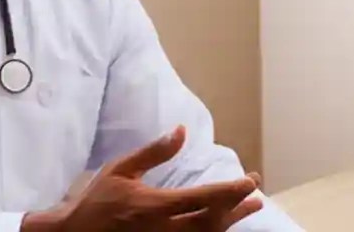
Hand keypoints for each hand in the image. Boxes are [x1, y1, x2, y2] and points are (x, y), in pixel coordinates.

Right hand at [21, 126, 263, 230]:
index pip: (204, 199)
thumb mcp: (121, 169)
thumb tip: (181, 131)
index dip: (231, 191)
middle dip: (237, 206)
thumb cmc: (98, 200)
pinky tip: (222, 225)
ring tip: (249, 208)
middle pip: (213, 221)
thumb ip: (154, 152)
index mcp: (156, 206)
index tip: (251, 182)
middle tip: (256, 192)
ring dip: (231, 221)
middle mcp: (165, 230)